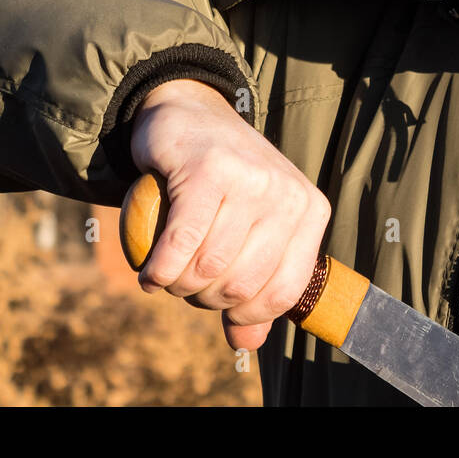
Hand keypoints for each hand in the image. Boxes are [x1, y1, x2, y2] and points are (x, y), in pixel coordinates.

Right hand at [129, 78, 330, 351]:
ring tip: (165, 273)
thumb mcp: (249, 228)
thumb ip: (250, 285)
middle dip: (204, 298)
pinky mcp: (208, 170)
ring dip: (176, 285)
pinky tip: (149, 272)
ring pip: (209, 268)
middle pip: (242, 285)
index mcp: (309, 210)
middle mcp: (287, 193)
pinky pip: (180, 244)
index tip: (217, 303)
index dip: (244, 312)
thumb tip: (248, 344)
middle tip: (183, 282)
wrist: (188, 113)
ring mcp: (250, 179)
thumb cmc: (221, 180)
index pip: (284, 292)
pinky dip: (159, 269)